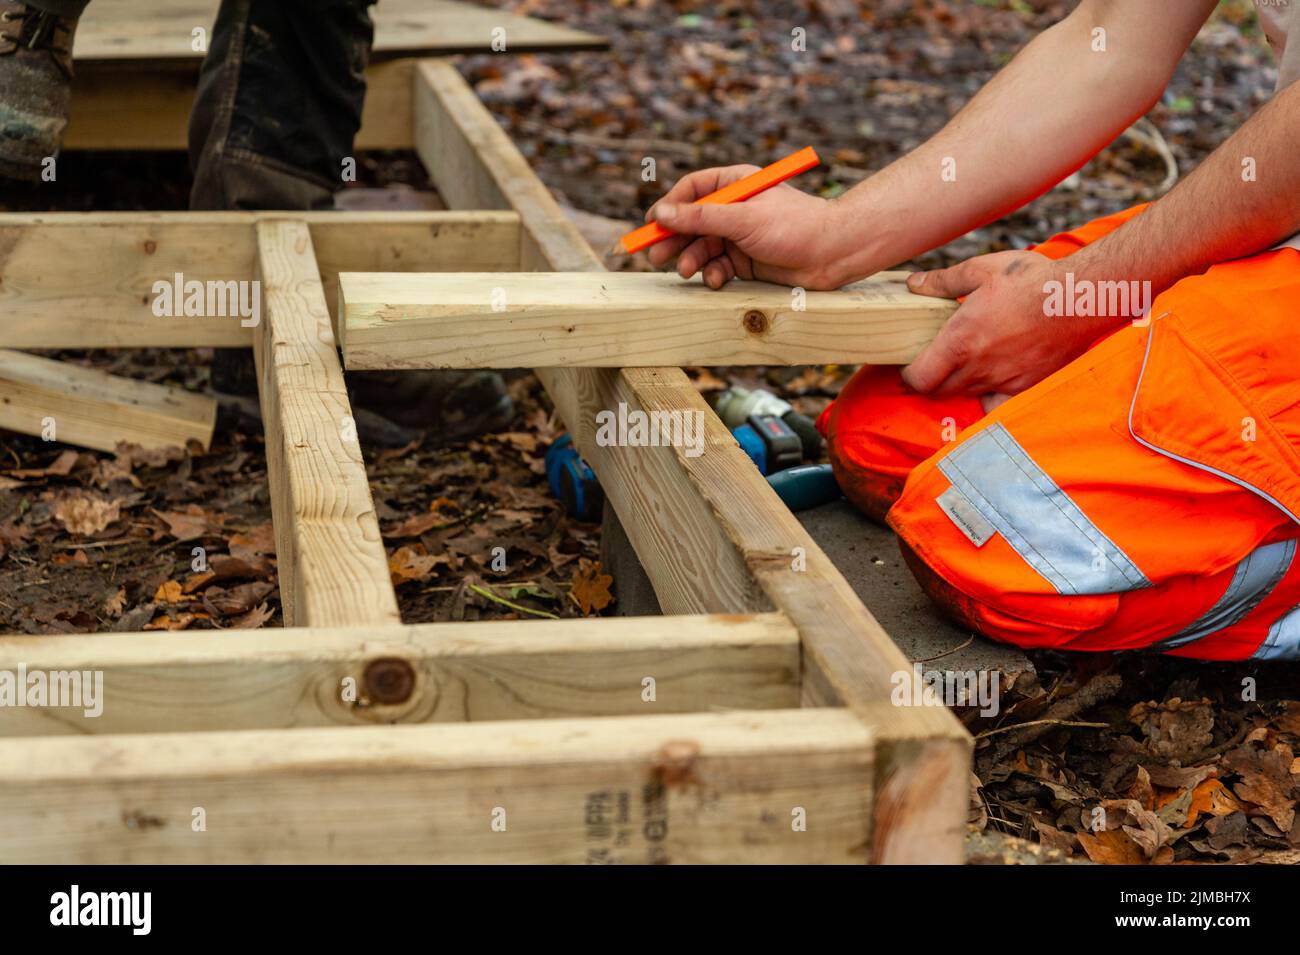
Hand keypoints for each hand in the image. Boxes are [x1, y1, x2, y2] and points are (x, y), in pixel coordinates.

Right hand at [645, 164, 844, 289]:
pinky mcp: (746, 260)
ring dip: (691, 259)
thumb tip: (661, 215)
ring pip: (702, 247)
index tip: (651, 225)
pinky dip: (713, 274)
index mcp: (735, 183)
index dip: (669, 207)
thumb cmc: (794, 226)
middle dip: (674, 239)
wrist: (833, 254)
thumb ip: (700, 218)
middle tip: (654, 256)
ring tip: (685, 270)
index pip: (692, 190)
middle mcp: (735, 207)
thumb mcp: (743, 218)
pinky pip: (718, 266)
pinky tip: (716, 280)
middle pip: (692, 221)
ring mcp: (740, 235)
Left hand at [901, 251, 1121, 397]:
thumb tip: (914, 284)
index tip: (911, 365)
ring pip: (967, 395)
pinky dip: (989, 399)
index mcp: (960, 340)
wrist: (1082, 298)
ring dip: (959, 384)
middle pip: (939, 391)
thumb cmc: (1033, 280)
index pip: (919, 379)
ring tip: (966, 363)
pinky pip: (997, 404)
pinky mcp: (1025, 387)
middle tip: (935, 363)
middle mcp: (979, 367)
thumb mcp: (983, 269)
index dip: (909, 376)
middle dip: (931, 380)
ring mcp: (1003, 381)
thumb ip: (943, 281)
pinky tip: (992, 381)